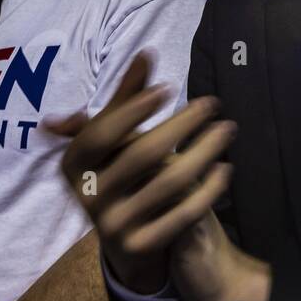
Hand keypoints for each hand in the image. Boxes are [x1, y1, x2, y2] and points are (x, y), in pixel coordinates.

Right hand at [50, 55, 240, 300]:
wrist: (125, 244)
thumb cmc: (120, 174)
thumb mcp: (114, 140)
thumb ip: (128, 99)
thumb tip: (146, 54)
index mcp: (73, 166)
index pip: (100, 135)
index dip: (131, 110)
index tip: (167, 88)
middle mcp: (86, 197)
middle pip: (140, 155)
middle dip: (180, 125)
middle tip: (212, 104)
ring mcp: (112, 226)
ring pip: (167, 183)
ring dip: (203, 151)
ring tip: (227, 129)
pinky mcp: (140, 247)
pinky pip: (182, 215)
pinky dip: (207, 191)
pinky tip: (226, 168)